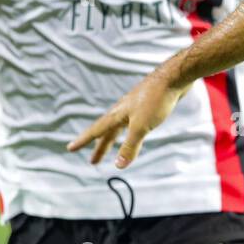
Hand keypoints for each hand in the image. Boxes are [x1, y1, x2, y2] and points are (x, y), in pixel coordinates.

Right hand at [67, 64, 189, 167]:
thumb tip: (118, 166)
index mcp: (117, 115)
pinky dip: (127, 131)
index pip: (96, 131)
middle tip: (93, 161)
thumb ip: (130, 146)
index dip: (83, 141)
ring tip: (110, 146)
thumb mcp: (141, 127)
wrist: (173, 78)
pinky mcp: (146, 104)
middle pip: (107, 131)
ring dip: (113, 138)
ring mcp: (134, 106)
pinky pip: (132, 122)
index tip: (69, 148)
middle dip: (100, 147)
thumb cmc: (155, 100)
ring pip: (119, 126)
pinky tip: (134, 129)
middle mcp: (122, 110)